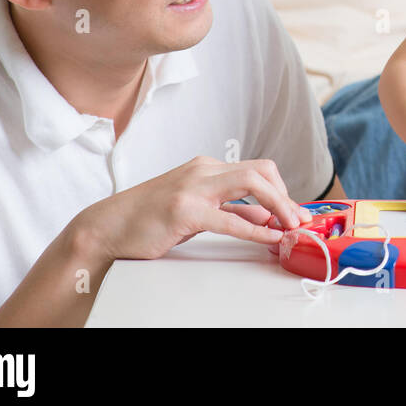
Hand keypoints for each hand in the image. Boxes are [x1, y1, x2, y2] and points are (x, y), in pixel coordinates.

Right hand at [80, 156, 313, 261]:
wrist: (106, 228)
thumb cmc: (149, 219)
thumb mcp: (196, 209)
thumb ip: (230, 210)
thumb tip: (265, 216)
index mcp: (206, 168)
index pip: (258, 170)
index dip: (282, 191)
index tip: (294, 213)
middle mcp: (203, 170)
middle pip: (262, 170)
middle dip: (287, 195)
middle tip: (299, 220)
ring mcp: (193, 187)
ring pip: (252, 183)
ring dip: (279, 204)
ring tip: (291, 226)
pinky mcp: (184, 210)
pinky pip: (230, 218)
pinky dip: (255, 228)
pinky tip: (269, 237)